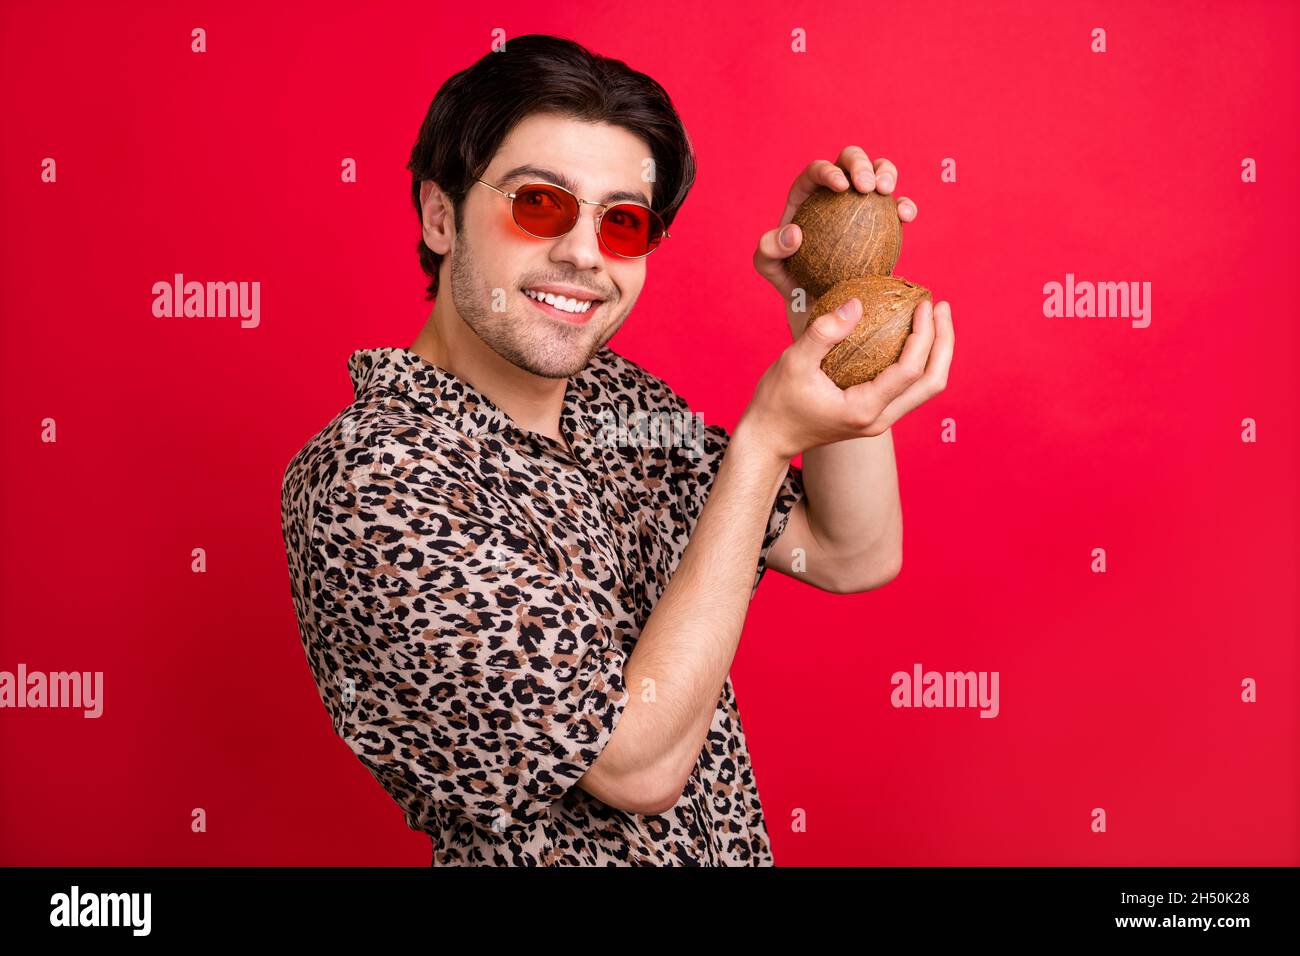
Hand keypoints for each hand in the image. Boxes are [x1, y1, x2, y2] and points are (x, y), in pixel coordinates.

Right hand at [739, 293, 953, 460]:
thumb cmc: (776, 402)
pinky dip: (918, 360)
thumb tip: (857, 304)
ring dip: (936, 352)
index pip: (910, 371)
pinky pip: (909, 387)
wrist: (768, 438)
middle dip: (944, 343)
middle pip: (933, 384)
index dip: (924, 334)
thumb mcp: (793, 362)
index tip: (922, 303)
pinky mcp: (873, 414)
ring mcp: (879, 420)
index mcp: (864, 409)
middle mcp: (879, 419)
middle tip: (940, 307)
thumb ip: (824, 332)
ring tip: (933, 317)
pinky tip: (909, 334)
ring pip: (925, 388)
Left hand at [752, 145, 918, 337]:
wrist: (819, 298)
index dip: (829, 171)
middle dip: (860, 164)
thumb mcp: (769, 267)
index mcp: (807, 192)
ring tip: (886, 191)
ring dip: (887, 173)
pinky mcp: (884, 220)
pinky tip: (905, 216)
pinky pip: (898, 207)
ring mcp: (862, 203)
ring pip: (879, 172)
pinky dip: (904, 206)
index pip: (817, 171)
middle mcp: (836, 190)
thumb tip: (794, 233)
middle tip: (866, 187)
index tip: (841, 186)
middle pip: (850, 159)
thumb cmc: (791, 279)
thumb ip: (769, 249)